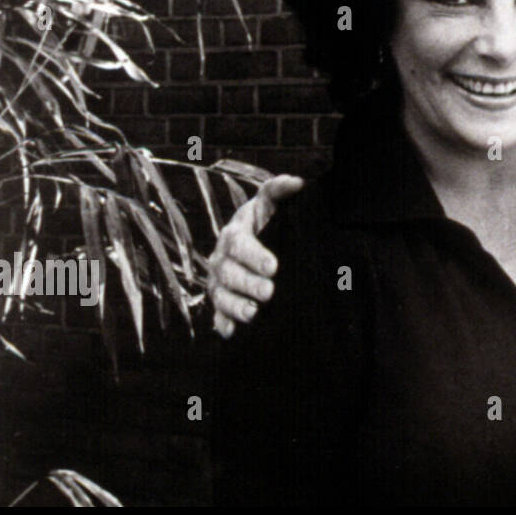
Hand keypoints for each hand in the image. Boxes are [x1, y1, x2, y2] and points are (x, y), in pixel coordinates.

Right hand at [209, 175, 302, 337]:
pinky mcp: (221, 298)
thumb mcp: (270, 202)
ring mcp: (219, 280)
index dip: (254, 255)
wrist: (255, 236)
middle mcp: (221, 257)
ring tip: (253, 314)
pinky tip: (230, 332)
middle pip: (229, 272)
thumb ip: (279, 190)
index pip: (240, 244)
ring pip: (221, 294)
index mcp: (235, 233)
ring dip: (235, 305)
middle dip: (248, 283)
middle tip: (269, 292)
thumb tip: (298, 182)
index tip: (274, 266)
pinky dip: (222, 322)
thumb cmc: (266, 218)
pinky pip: (217, 313)